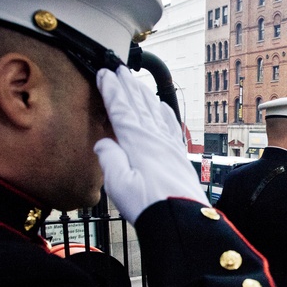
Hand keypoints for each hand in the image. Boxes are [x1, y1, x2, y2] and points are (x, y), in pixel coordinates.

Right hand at [94, 67, 208, 222]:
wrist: (183, 219)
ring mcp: (169, 144)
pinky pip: (171, 125)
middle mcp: (154, 137)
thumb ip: (110, 159)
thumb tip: (103, 144)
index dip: (111, 89)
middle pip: (138, 104)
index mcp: (136, 141)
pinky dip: (164, 111)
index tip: (104, 73)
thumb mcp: (118, 184)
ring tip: (136, 81)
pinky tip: (162, 106)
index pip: (120, 108)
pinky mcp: (179, 154)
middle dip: (127, 85)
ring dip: (144, 94)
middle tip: (119, 68)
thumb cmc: (149, 205)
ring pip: (155, 110)